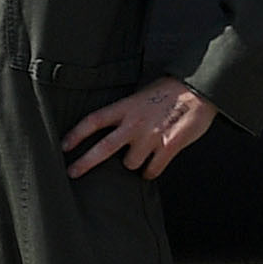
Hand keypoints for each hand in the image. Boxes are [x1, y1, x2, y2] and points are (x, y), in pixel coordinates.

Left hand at [65, 78, 216, 179]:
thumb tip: (114, 127)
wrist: (199, 89)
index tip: (64, 146)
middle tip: (72, 173)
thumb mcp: (140, 95)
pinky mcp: (168, 147)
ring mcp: (151, 137)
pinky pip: (152, 170)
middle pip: (104, 147)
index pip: (93, 121)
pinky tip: (152, 167)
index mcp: (126, 107)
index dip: (76, 134)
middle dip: (85, 163)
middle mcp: (134, 123)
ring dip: (133, 163)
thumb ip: (126, 112)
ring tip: (140, 155)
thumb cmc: (170, 90)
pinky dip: (150, 172)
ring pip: (130, 163)